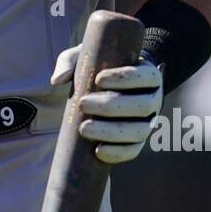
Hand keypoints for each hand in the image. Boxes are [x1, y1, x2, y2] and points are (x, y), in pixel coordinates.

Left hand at [50, 45, 162, 163]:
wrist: (106, 90)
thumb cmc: (98, 68)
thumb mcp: (86, 58)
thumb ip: (70, 62)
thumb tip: (57, 79)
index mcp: (148, 76)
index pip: (146, 77)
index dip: (126, 78)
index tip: (99, 79)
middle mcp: (153, 100)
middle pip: (143, 106)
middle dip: (112, 106)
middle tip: (83, 103)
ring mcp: (148, 122)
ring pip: (139, 130)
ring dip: (112, 132)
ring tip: (84, 128)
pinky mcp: (137, 141)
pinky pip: (133, 150)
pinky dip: (118, 152)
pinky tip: (98, 151)